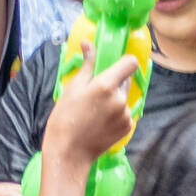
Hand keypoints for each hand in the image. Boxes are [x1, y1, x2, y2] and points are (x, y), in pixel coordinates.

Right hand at [44, 41, 137, 166]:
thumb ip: (87, 64)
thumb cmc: (65, 117)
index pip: (130, 63)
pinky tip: (101, 121)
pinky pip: (126, 113)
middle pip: (126, 80)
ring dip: (115, 98)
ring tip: (96, 110)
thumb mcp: (73, 87)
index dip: (124, 61)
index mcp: (106, 85)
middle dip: (115, 81)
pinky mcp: (127, 128)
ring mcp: (125, 115)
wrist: (69, 152)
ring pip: (125, 97)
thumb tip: (88, 43)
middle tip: (96, 91)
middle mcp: (120, 99)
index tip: (113, 64)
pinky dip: (117, 113)